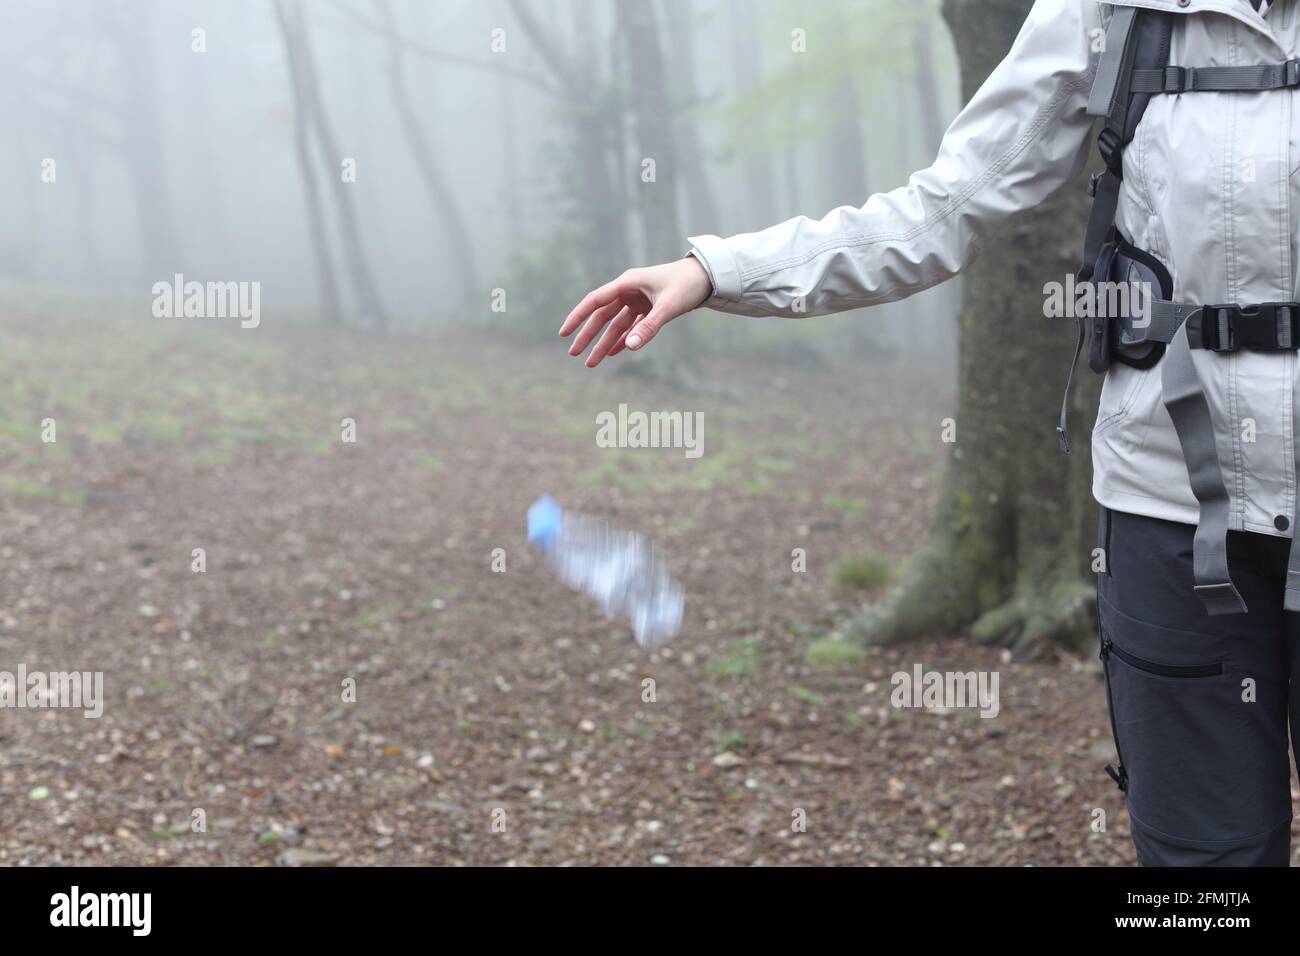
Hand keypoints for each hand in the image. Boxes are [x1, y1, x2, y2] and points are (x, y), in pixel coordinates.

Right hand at [559, 256, 712, 366]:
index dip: (578, 317)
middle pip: (602, 316)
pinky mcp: (649, 307)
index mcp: (628, 283)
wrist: (709, 277)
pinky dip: (624, 339)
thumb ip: (648, 327)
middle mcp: (630, 290)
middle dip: (588, 336)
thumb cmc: (688, 285)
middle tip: (573, 354)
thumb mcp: (668, 307)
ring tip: (592, 363)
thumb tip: (629, 348)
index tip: (564, 333)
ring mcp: (639, 300)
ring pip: (616, 324)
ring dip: (605, 343)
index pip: (595, 301)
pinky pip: (632, 326)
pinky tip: (614, 353)